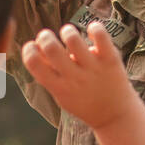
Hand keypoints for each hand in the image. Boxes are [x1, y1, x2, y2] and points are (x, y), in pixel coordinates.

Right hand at [21, 22, 138, 130]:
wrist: (115, 116)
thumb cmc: (84, 103)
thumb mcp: (61, 95)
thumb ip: (49, 75)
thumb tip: (35, 48)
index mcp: (59, 88)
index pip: (34, 63)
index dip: (28, 50)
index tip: (32, 46)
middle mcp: (75, 78)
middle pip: (51, 48)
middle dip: (44, 36)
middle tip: (47, 37)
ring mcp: (93, 68)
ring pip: (73, 39)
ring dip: (67, 31)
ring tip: (68, 34)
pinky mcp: (110, 59)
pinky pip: (100, 36)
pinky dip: (94, 28)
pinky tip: (91, 32)